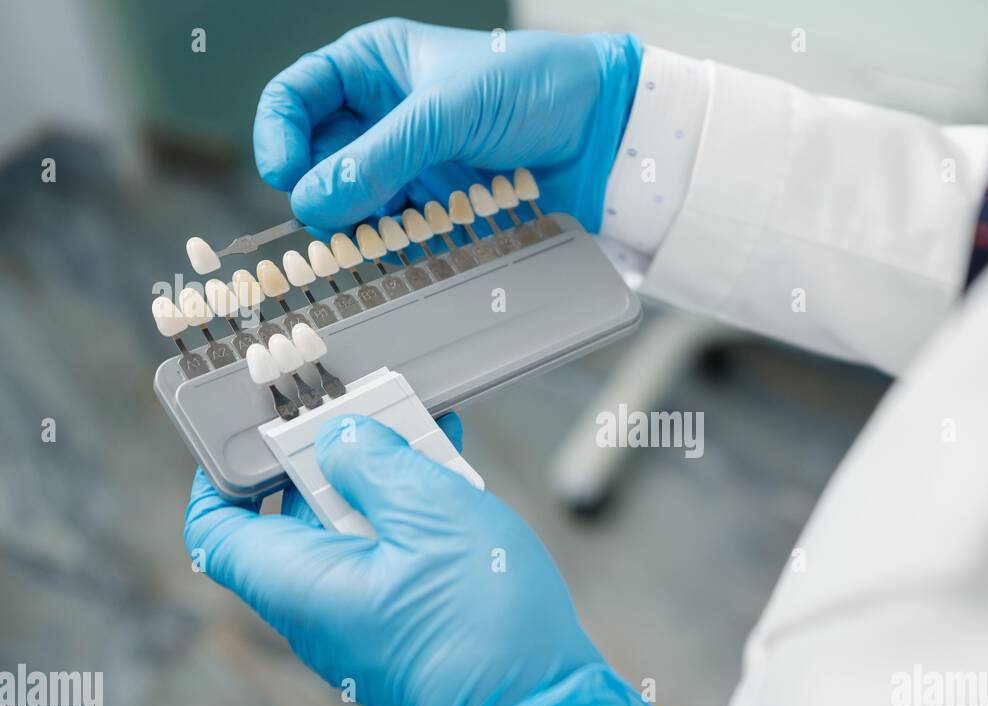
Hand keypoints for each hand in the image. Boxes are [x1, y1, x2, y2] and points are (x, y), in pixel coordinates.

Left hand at [183, 415, 654, 705]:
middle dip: (333, 458)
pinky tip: (454, 482)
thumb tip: (343, 439)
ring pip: (353, 535)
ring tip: (432, 441)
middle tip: (374, 416)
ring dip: (386, 484)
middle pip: (296, 518)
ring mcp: (363, 622)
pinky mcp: (405, 629)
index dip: (223, 473)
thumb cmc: (485, 631)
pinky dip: (413, 517)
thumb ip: (378, 465)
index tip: (255, 430)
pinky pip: (390, 560)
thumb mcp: (433, 516)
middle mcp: (320, 609)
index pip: (218, 529)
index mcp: (302, 584)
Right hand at [253, 19, 642, 232]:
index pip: (296, 96)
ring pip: (350, 201)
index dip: (278, 134)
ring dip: (353, 224)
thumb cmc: (533, 89)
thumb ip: (381, 155)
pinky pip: (392, 230)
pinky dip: (389, 244)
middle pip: (316, 158)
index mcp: (373, 66)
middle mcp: (382, 115)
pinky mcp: (434, 204)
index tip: (284, 175)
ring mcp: (407, 162)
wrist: (602, 131)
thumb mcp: (449, 110)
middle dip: (318, 190)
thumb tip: (314, 200)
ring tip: (369, 240)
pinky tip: (399, 250)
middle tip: (330, 222)